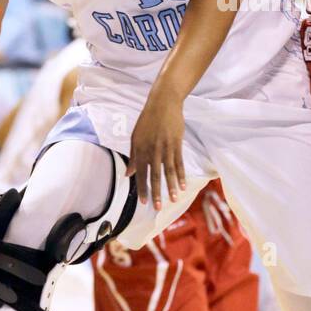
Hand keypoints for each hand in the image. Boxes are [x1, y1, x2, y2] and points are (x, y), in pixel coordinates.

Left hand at [126, 83, 186, 210]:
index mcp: (140, 149)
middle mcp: (152, 150)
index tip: (144, 202)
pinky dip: (180, 175)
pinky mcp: (177, 143)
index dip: (142, 188)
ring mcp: (166, 147)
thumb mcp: (135, 137)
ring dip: (170, 186)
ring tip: (173, 199)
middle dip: (156, 192)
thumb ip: (132, 156)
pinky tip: (182, 185)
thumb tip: (128, 174)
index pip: (140, 173)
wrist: (163, 103)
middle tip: (158, 207)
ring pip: (168, 171)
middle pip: (155, 175)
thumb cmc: (147, 120)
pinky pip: (179, 162)